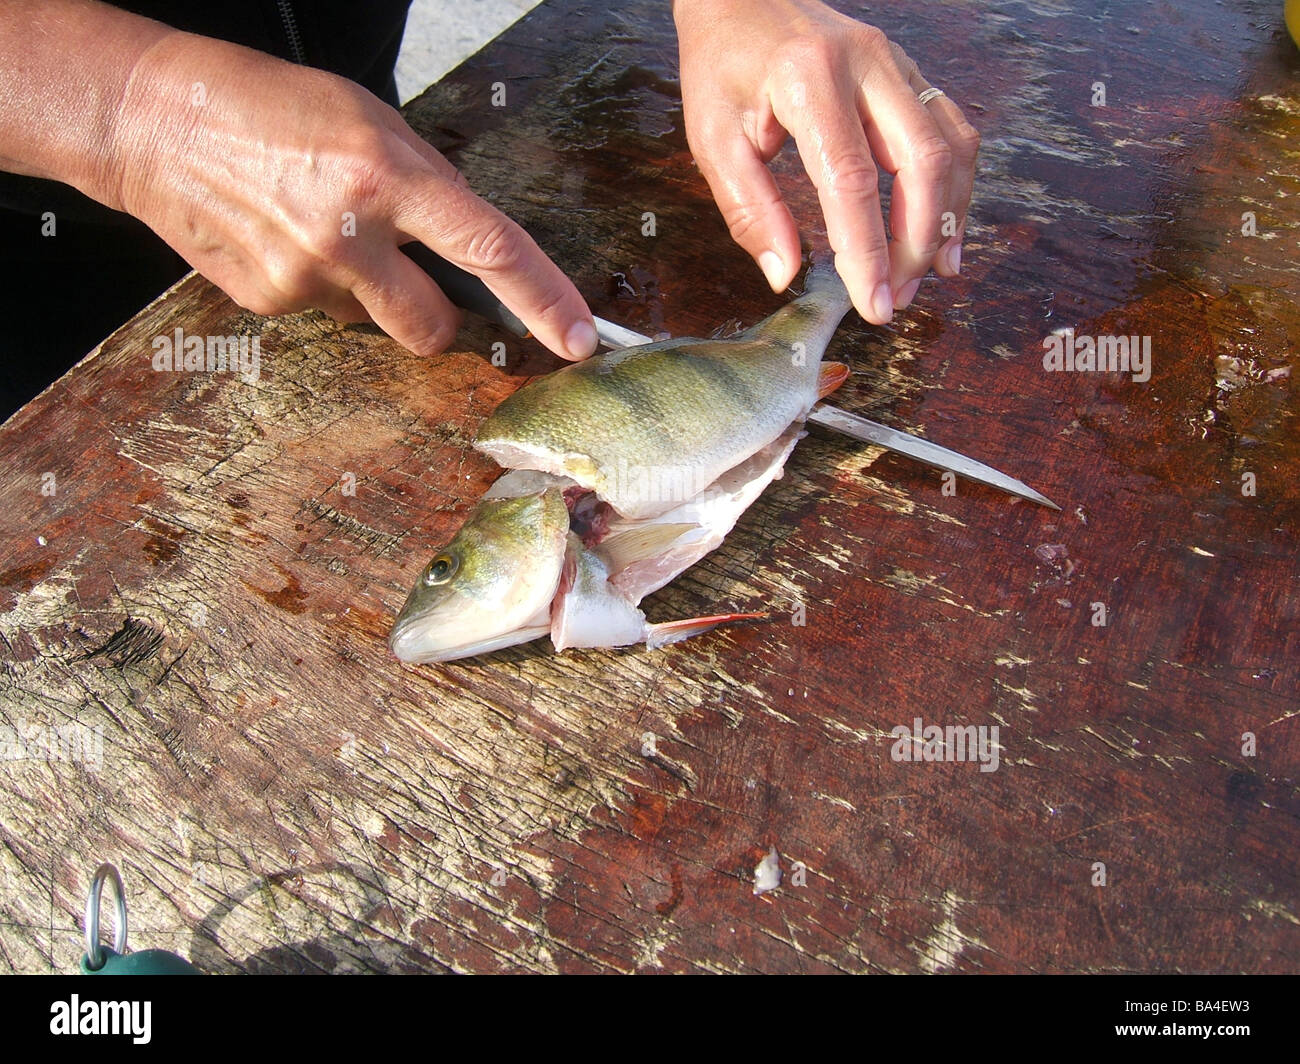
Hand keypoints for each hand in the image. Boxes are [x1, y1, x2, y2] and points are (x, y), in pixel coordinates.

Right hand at [108, 32, 597, 358]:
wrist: (154, 120)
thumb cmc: (270, 106)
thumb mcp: (370, 121)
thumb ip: (427, 186)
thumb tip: (469, 247)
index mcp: (388, 177)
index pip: (491, 251)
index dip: (544, 300)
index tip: (578, 338)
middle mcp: (350, 237)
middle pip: (433, 329)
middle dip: (436, 317)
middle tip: (409, 276)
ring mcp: (303, 278)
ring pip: (374, 323)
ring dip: (369, 296)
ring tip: (322, 233)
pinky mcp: (266, 303)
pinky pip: (321, 314)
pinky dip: (316, 286)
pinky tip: (282, 238)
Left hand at [674, 0, 979, 323]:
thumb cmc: (722, 64)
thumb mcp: (714, 139)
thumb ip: (749, 210)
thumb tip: (784, 275)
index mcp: (808, 78)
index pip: (851, 179)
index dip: (868, 250)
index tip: (872, 303)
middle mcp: (865, 62)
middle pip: (922, 162)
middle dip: (917, 243)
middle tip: (897, 298)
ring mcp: (895, 62)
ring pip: (950, 145)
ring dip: (946, 217)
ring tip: (928, 275)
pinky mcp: (907, 71)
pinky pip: (949, 129)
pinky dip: (953, 184)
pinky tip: (941, 228)